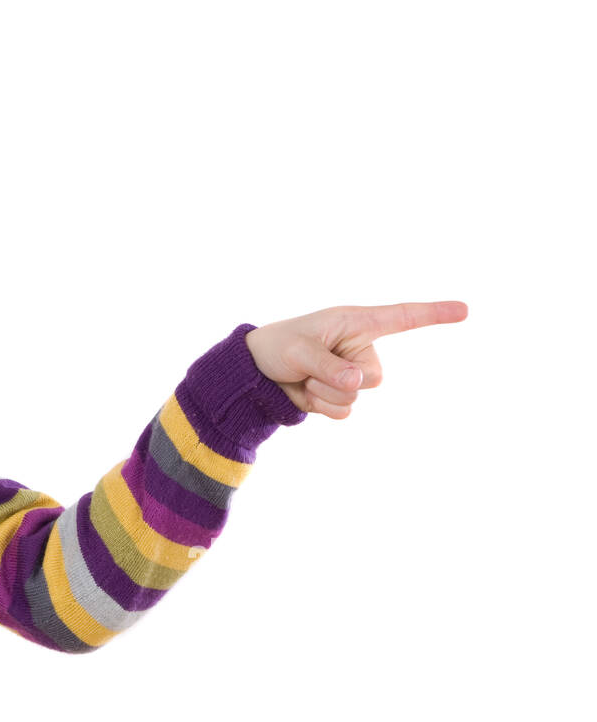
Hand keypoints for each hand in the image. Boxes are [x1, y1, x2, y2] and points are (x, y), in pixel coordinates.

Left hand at [244, 301, 468, 418]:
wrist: (256, 372)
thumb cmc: (278, 347)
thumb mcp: (299, 351)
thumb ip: (330, 366)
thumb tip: (358, 383)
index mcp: (355, 323)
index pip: (403, 318)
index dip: (434, 314)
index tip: (465, 309)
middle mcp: (360, 348)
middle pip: (374, 377)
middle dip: (339, 378)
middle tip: (309, 366)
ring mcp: (353, 374)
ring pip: (356, 398)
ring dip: (324, 393)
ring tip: (304, 376)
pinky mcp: (343, 395)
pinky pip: (343, 412)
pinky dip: (321, 407)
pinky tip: (305, 392)